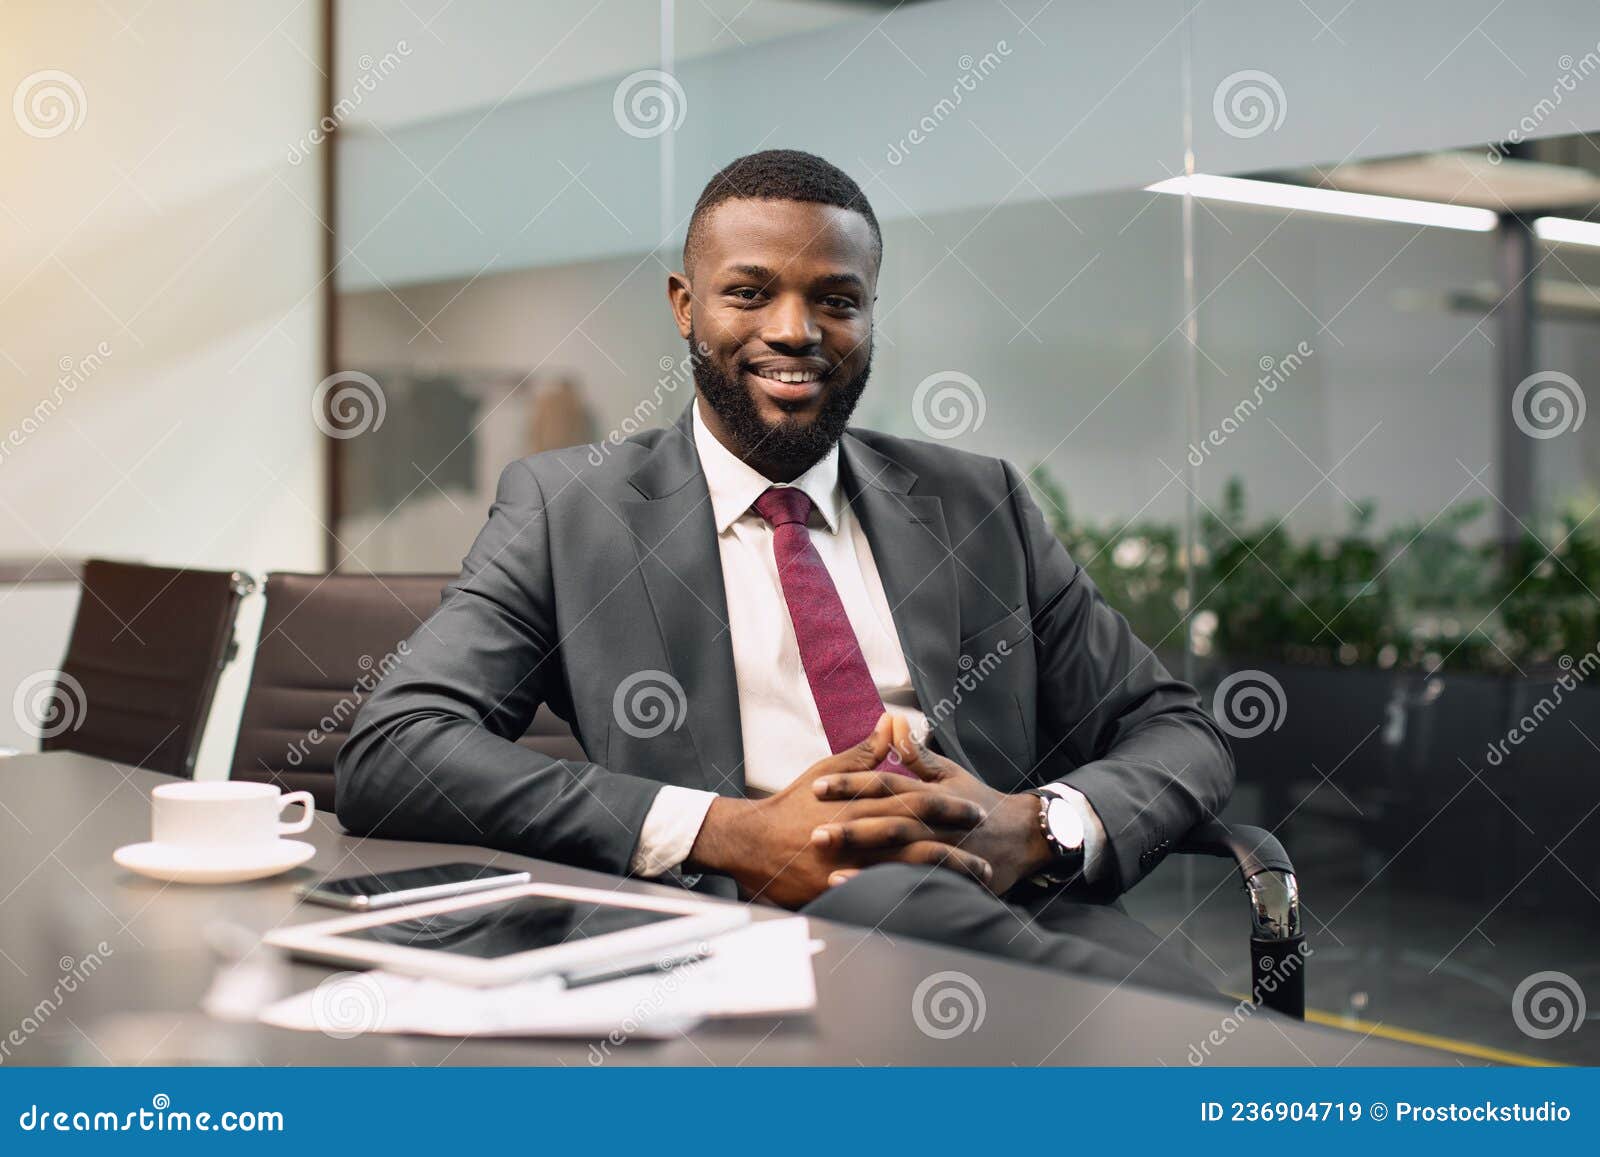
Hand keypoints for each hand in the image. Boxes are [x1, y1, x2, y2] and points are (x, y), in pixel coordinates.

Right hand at [685, 715, 994, 908]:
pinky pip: (885, 900)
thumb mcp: (829, 770)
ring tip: (974, 886)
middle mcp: (862, 834)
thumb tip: (892, 721)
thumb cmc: (792, 803)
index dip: (950, 806)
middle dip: (958, 850)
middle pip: (921, 841)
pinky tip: (936, 908)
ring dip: (945, 879)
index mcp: (863, 802)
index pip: (917, 801)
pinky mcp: (842, 891)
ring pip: (909, 874)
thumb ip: (866, 752)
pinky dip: (913, 902)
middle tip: (987, 857)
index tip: (975, 811)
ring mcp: (852, 866)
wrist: (752, 842)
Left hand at [811, 715, 1053, 894]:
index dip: (851, 784)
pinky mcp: (949, 875)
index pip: (885, 782)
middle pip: (888, 818)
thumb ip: (915, 752)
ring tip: (827, 860)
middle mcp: (935, 819)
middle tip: (813, 830)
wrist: (1023, 836)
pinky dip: (881, 883)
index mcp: (930, 791)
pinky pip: (912, 881)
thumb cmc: (979, 800)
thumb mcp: (948, 772)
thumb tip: (891, 720)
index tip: (817, 786)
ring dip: (862, 856)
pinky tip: (853, 886)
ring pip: (899, 850)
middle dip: (850, 823)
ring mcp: (943, 848)